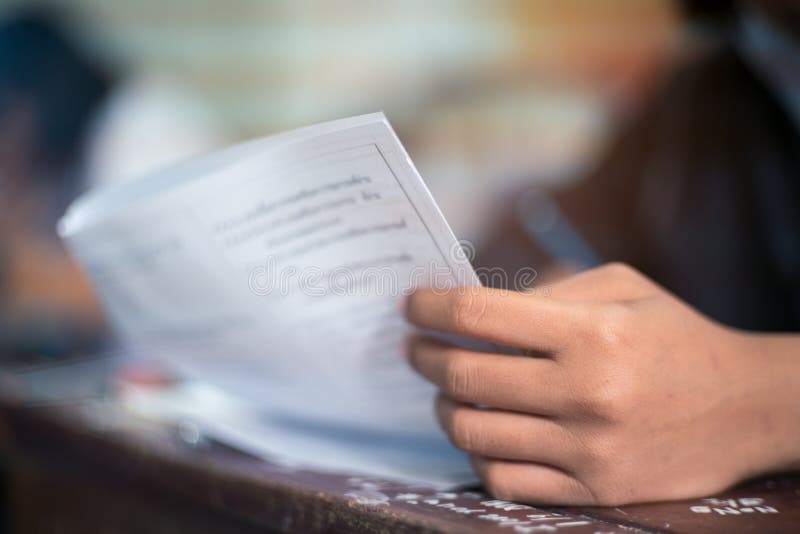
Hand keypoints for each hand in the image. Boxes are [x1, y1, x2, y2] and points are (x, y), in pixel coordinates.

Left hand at [405, 263, 799, 504]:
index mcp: (591, 332)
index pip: (480, 314)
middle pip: (466, 373)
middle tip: (415, 347)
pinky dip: (476, 455)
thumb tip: (477, 306)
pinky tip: (479, 433)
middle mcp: (584, 391)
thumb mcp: (624, 287)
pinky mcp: (593, 490)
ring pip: (474, 431)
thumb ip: (551, 289)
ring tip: (444, 390)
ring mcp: (587, 448)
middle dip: (424, 356)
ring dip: (443, 405)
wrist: (747, 407)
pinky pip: (505, 481)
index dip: (431, 306)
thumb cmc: (678, 336)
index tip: (410, 305)